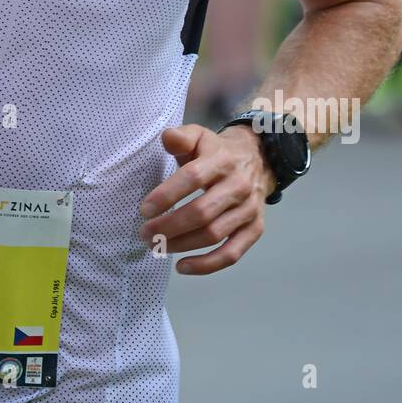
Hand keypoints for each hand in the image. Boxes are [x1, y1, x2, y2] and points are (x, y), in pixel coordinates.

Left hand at [138, 123, 275, 274]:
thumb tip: (167, 139)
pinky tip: (182, 266)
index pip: (192, 178)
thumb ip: (181, 137)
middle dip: (169, 226)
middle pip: (201, 212)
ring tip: (157, 246)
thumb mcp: (198, 136)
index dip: (167, 195)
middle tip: (145, 234)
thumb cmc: (216, 151)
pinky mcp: (255, 229)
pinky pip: (232, 253)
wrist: (257, 159)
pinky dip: (207, 265)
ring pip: (214, 235)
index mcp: (221, 161)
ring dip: (181, 245)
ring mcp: (249, 210)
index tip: (144, 210)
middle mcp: (238, 186)